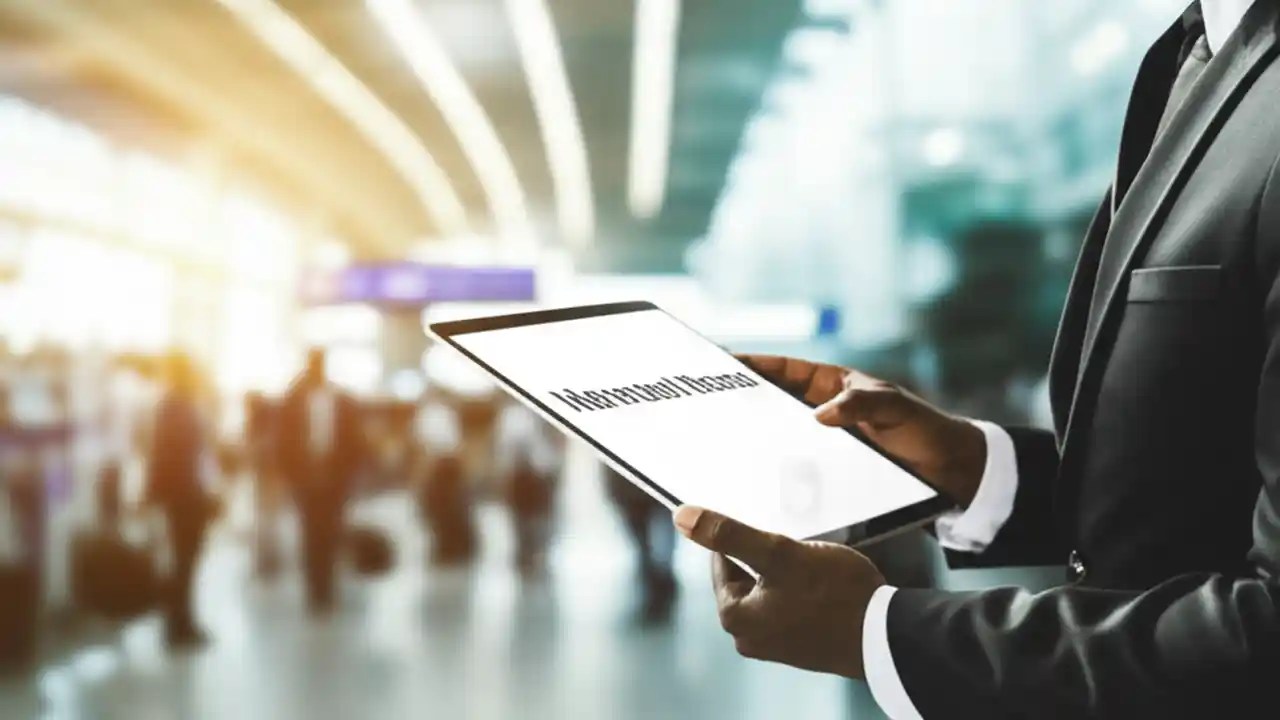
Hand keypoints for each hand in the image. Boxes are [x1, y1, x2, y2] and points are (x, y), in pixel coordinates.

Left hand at [674, 506, 884, 678]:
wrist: (885, 636)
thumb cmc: (834, 594)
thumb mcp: (778, 553)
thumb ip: (730, 534)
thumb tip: (681, 516)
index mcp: (735, 617)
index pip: (722, 562)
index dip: (745, 540)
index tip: (770, 535)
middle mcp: (748, 638)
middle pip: (746, 577)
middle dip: (769, 559)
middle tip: (798, 554)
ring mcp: (775, 646)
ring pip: (769, 590)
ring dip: (786, 574)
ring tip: (814, 569)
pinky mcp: (800, 647)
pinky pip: (789, 607)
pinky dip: (801, 592)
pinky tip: (823, 587)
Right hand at [739, 354, 986, 505]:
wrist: (952, 474)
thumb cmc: (925, 431)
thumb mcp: (895, 409)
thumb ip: (861, 405)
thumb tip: (820, 415)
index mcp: (835, 385)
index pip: (786, 369)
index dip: (755, 364)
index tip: (723, 363)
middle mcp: (824, 411)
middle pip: (774, 401)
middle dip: (744, 401)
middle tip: (711, 405)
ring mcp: (825, 441)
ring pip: (780, 435)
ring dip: (756, 438)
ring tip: (723, 443)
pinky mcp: (830, 470)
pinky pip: (796, 465)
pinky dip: (776, 468)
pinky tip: (757, 478)